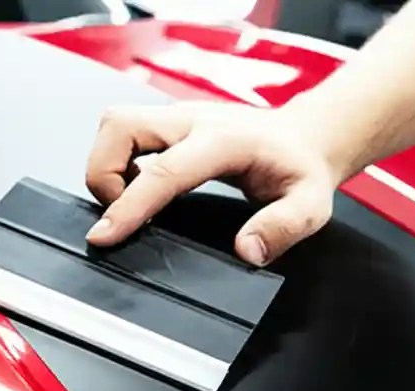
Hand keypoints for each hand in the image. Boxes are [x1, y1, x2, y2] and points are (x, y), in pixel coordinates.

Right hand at [83, 102, 340, 266]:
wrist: (305, 136)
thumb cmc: (301, 170)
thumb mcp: (310, 205)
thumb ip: (283, 227)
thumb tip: (246, 251)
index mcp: (225, 141)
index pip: (164, 171)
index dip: (129, 205)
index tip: (104, 236)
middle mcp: (193, 119)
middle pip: (120, 126)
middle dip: (104, 175)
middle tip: (124, 214)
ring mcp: (177, 115)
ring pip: (114, 124)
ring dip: (108, 166)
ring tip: (132, 202)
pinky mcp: (167, 121)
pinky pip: (124, 131)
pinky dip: (118, 162)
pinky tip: (143, 189)